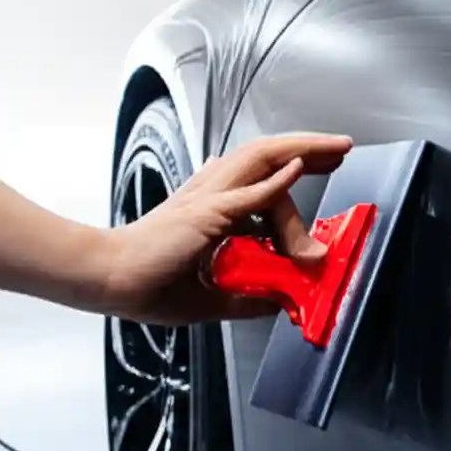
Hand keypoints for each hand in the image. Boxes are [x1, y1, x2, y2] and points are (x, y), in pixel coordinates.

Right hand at [100, 132, 353, 324]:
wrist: (110, 281)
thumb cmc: (148, 283)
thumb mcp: (214, 296)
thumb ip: (249, 298)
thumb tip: (280, 302)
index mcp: (212, 206)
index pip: (261, 175)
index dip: (292, 165)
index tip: (317, 164)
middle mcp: (212, 193)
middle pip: (267, 157)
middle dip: (308, 148)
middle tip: (340, 148)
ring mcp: (209, 199)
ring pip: (262, 162)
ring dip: (302, 151)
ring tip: (334, 149)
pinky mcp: (206, 214)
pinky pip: (248, 194)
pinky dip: (276, 181)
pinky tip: (300, 168)